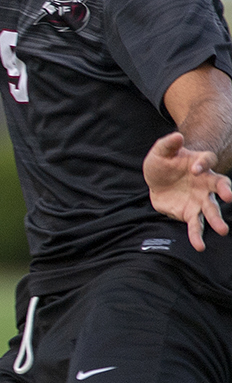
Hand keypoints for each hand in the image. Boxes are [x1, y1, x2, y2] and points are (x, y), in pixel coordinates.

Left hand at [144, 131, 231, 251]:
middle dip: (225, 191)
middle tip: (228, 196)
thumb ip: (168, 144)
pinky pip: (195, 225)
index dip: (203, 163)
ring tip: (223, 230)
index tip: (195, 168)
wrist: (158, 180)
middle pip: (219, 186)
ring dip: (216, 219)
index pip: (207, 160)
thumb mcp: (160, 152)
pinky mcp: (190, 213)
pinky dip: (196, 235)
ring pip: (211, 209)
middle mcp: (206, 183)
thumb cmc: (163, 163)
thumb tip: (177, 136)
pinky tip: (198, 246)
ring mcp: (200, 199)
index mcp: (200, 164)